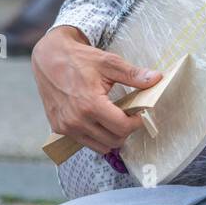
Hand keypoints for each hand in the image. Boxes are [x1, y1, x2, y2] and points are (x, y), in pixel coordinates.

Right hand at [32, 25, 161, 155]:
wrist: (49, 58)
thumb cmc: (79, 59)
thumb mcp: (109, 62)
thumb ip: (133, 74)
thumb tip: (156, 79)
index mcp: (90, 104)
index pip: (122, 128)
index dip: (136, 122)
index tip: (139, 113)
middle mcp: (76, 120)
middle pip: (114, 140)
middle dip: (125, 130)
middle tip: (127, 114)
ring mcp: (66, 127)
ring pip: (100, 146)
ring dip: (111, 136)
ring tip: (112, 118)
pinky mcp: (58, 129)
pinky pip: (85, 142)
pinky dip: (95, 136)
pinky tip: (97, 120)